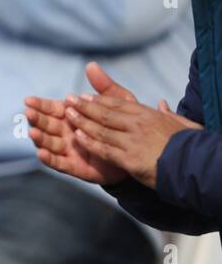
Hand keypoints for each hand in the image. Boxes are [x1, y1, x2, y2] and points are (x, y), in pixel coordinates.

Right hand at [24, 62, 135, 184]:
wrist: (139, 154)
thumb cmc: (124, 126)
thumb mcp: (117, 103)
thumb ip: (103, 86)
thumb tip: (91, 65)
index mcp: (72, 116)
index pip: (52, 109)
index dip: (40, 104)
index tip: (29, 100)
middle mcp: (66, 133)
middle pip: (47, 125)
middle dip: (36, 119)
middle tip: (28, 113)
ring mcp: (69, 150)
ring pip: (49, 143)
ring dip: (40, 138)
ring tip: (33, 132)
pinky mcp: (75, 167)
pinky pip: (59, 163)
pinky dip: (49, 159)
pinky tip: (41, 153)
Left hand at [65, 93, 202, 188]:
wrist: (196, 167)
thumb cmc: (191, 146)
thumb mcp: (183, 123)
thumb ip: (169, 113)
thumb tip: (161, 102)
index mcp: (149, 114)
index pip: (118, 103)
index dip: (99, 100)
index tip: (84, 96)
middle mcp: (138, 124)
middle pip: (105, 113)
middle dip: (84, 106)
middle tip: (68, 100)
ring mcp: (132, 141)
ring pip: (100, 130)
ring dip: (81, 121)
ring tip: (67, 115)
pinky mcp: (128, 159)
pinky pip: (104, 149)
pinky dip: (89, 142)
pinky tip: (77, 137)